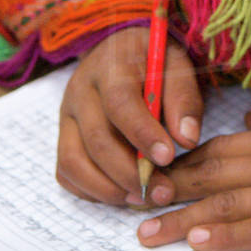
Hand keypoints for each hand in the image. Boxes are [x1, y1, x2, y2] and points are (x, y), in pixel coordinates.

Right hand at [57, 27, 203, 205]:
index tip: (168, 158)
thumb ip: (184, 100)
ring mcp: (67, 115)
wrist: (125, 52)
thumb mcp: (178, 67)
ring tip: (144, 198)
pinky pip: (67, 171)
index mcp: (111, 65)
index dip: (142, 133)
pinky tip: (123, 194)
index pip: (119, 102)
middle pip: (97, 139)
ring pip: (75, 161)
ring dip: (109, 188)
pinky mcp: (64, 136)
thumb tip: (187, 139)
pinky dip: (91, 190)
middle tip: (163, 191)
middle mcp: (81, 90)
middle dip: (130, 173)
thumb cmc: (156, 63)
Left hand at [137, 109, 250, 250]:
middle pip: (212, 175)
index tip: (148, 171)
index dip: (180, 162)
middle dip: (170, 189)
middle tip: (132, 201)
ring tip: (149, 232)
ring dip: (184, 218)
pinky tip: (201, 240)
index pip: (217, 148)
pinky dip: (229, 234)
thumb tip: (248, 117)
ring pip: (227, 203)